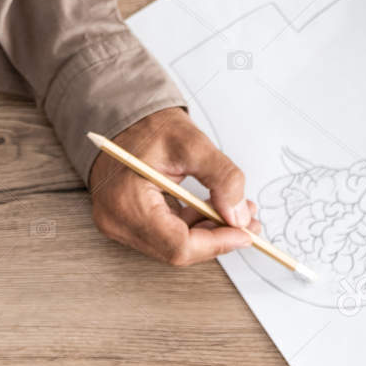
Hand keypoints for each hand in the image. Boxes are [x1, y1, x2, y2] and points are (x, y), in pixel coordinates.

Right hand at [88, 106, 262, 267]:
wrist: (125, 117)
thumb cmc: (150, 126)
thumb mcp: (192, 143)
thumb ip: (222, 178)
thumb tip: (239, 216)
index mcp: (127, 203)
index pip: (177, 244)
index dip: (216, 243)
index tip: (244, 233)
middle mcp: (117, 221)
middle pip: (175, 249)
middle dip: (216, 238)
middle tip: (248, 225)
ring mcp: (120, 224)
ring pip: (173, 245)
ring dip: (207, 232)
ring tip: (236, 214)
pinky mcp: (129, 221)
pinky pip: (166, 234)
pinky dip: (192, 225)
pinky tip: (213, 210)